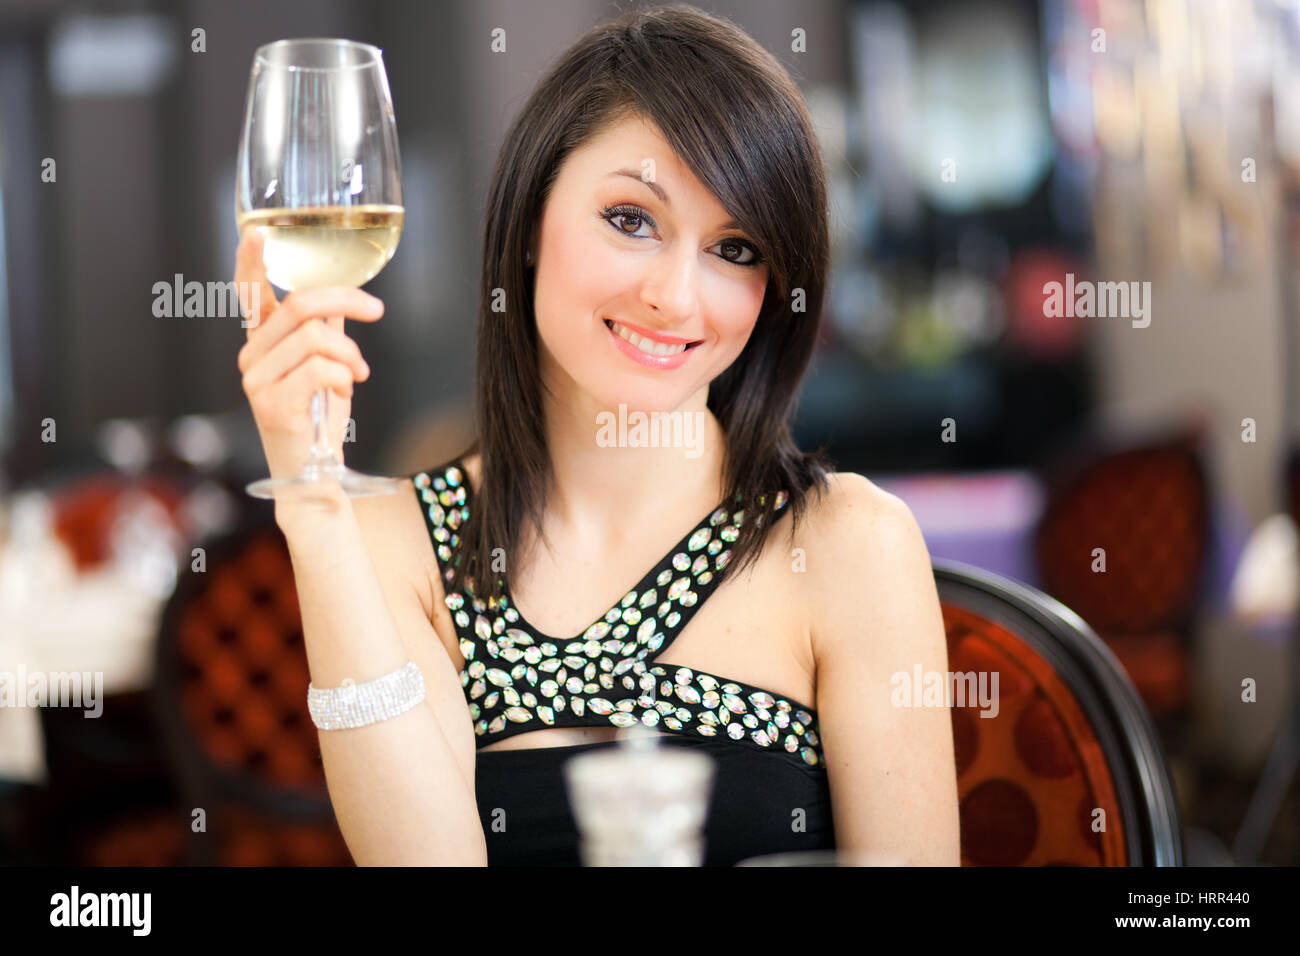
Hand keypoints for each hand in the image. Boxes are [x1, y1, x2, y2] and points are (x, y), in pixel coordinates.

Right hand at [234, 226, 383, 486]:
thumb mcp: (325, 367)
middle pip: (300, 305)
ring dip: (351, 354)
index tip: (257, 232)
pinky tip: (346, 390)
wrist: (313, 474)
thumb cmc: (319, 419)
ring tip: (357, 374)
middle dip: (346, 301)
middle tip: (377, 311)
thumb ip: (325, 333)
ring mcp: (256, 380)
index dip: (252, 262)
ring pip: (316, 338)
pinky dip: (345, 376)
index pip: (249, 294)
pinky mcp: (272, 403)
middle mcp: (251, 357)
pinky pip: (321, 368)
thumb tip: (345, 300)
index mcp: (261, 342)